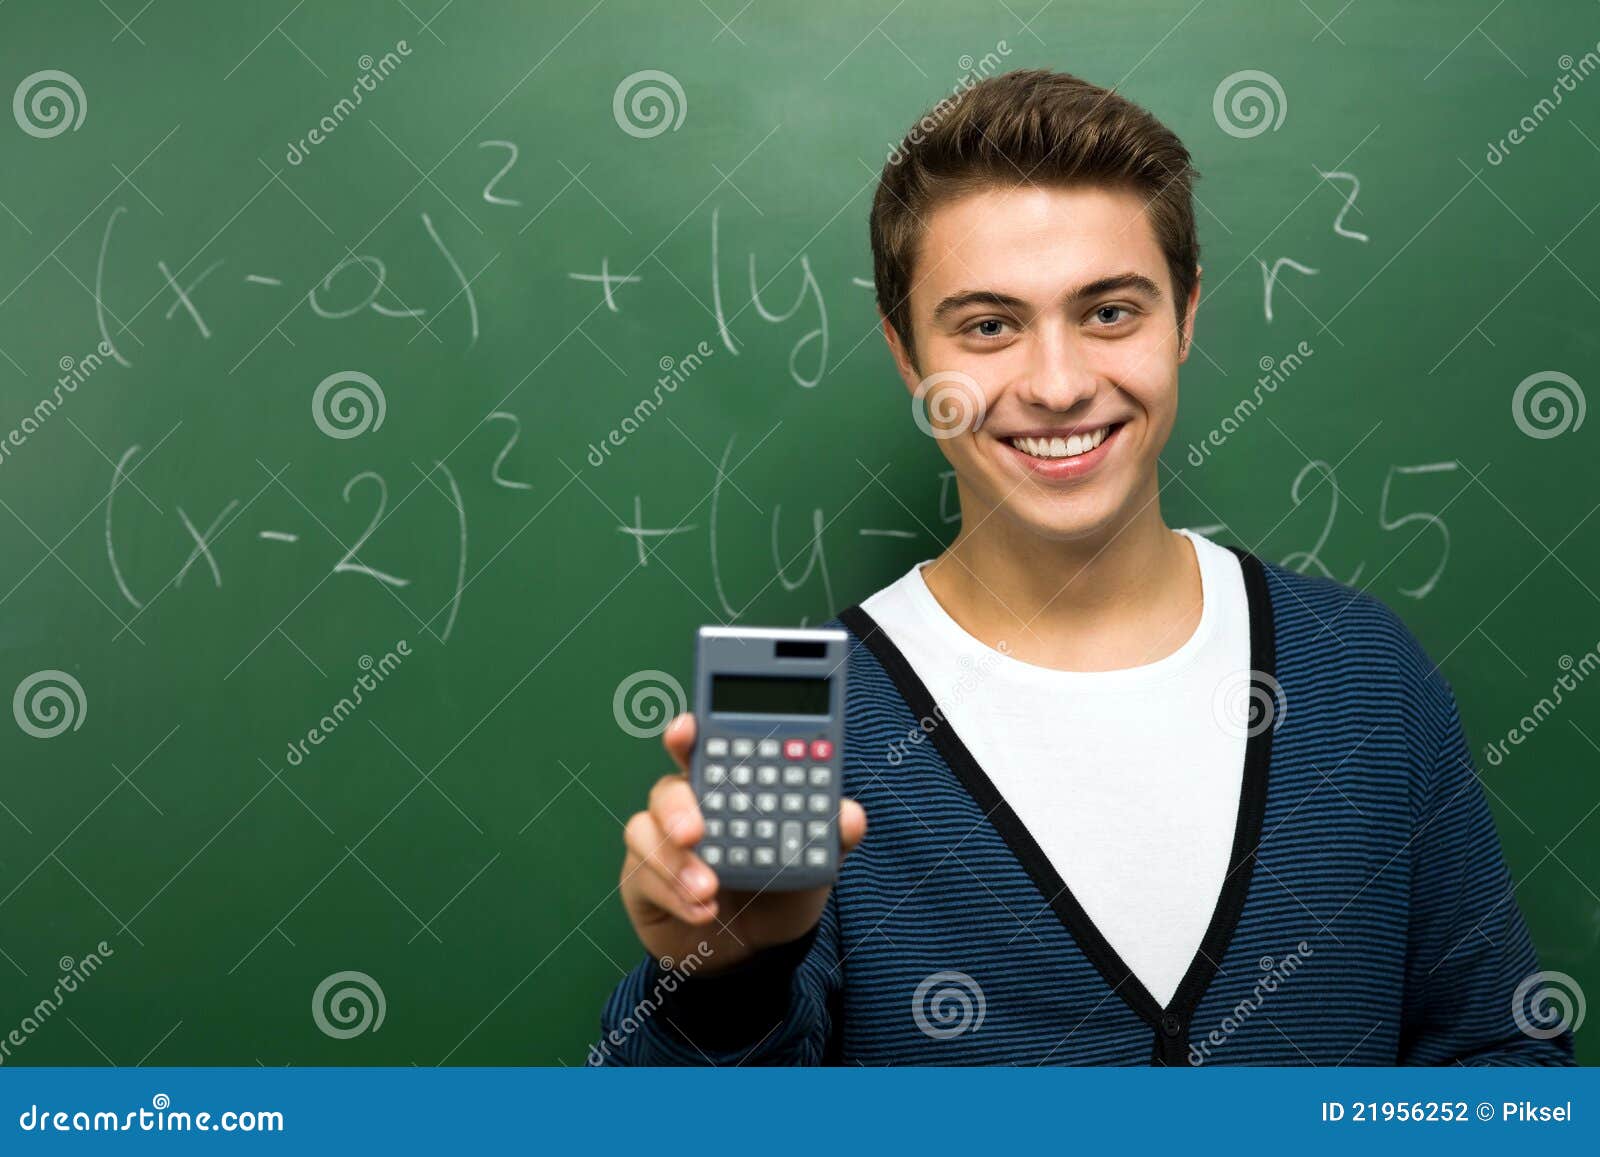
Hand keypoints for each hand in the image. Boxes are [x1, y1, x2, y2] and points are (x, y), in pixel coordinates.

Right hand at [619, 713, 866, 974]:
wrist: (751, 954)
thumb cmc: (776, 892)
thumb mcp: (812, 865)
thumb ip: (830, 837)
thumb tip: (852, 816)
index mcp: (728, 790)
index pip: (705, 750)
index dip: (690, 733)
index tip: (687, 728)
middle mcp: (689, 808)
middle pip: (668, 787)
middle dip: (678, 805)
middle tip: (694, 831)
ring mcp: (660, 842)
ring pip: (646, 830)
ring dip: (676, 862)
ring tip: (708, 889)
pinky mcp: (641, 878)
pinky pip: (643, 874)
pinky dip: (673, 893)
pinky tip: (701, 909)